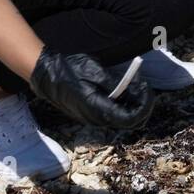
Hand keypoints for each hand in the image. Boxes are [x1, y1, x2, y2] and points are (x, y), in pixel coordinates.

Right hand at [29, 48, 153, 129]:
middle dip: (142, 106)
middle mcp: (96, 119)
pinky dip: (122, 104)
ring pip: (122, 119)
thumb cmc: (70, 71)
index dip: (145, 106)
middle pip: (129, 122)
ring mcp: (92, 118)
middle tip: (143, 86)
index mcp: (99, 110)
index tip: (147, 89)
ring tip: (134, 84)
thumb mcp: (96, 72)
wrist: (46, 75)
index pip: (131, 119)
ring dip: (133, 105)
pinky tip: (122, 89)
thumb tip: (137, 91)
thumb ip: (118, 84)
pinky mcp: (90, 114)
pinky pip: (112, 114)